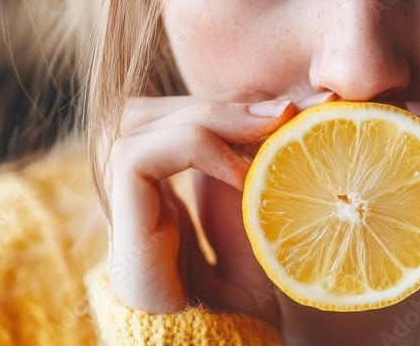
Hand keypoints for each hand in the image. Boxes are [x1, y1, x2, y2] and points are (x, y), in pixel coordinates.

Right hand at [104, 91, 297, 323]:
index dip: (227, 108)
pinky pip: (138, 160)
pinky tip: (245, 170)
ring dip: (208, 114)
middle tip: (286, 109)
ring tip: (271, 126)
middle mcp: (134, 205)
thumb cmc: (241, 318)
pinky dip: (194, 147)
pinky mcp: (126, 236)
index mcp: (158, 203)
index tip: (294, 107)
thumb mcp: (258, 238)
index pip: (172, 126)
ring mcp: (125, 219)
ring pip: (134, 124)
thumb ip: (248, 189)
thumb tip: (268, 132)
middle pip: (147, 114)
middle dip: (218, 101)